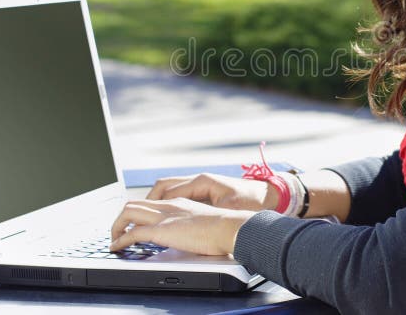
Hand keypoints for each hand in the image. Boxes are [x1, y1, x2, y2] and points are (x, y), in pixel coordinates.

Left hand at [110, 198, 254, 255]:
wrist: (229, 227)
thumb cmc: (223, 228)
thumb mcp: (203, 222)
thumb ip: (191, 225)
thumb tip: (188, 236)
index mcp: (178, 203)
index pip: (150, 202)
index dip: (137, 213)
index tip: (133, 224)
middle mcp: (168, 206)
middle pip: (133, 204)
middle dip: (121, 218)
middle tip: (118, 231)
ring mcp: (164, 216)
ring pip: (128, 212)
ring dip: (116, 226)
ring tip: (114, 239)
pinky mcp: (161, 230)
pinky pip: (132, 232)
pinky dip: (120, 240)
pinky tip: (117, 247)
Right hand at [146, 173, 276, 211]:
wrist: (269, 195)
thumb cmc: (252, 201)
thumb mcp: (228, 211)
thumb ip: (208, 216)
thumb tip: (190, 224)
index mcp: (202, 182)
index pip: (166, 189)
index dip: (150, 203)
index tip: (138, 216)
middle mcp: (199, 180)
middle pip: (163, 186)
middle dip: (147, 201)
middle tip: (135, 218)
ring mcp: (201, 185)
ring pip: (169, 189)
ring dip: (157, 202)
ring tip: (146, 218)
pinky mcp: (205, 192)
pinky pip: (179, 194)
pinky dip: (167, 203)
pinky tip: (165, 217)